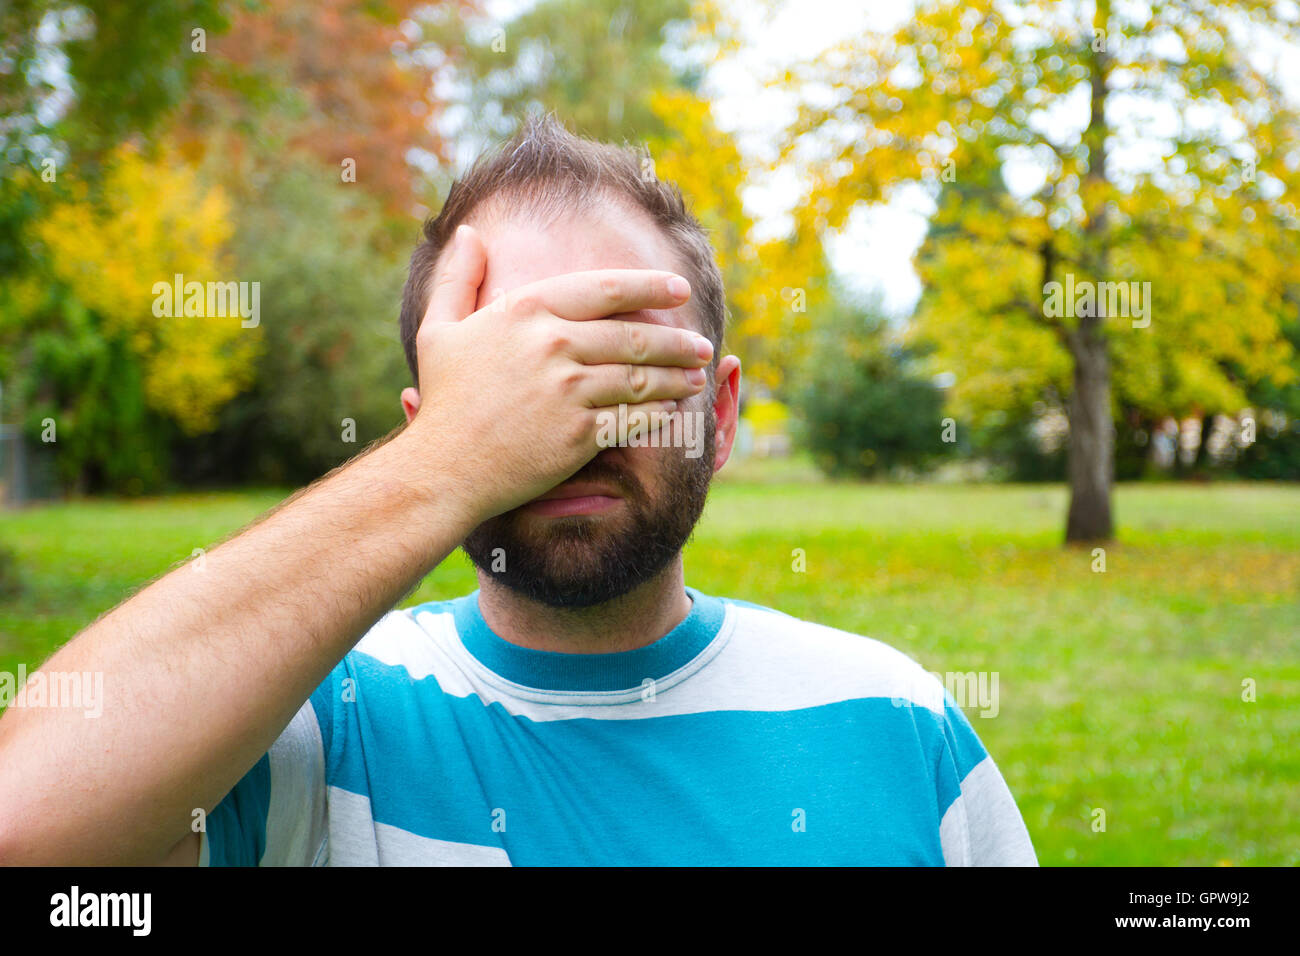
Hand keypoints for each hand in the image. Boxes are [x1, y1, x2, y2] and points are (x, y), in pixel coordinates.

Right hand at [404, 223, 712, 522]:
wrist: (444, 469)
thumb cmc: (444, 400)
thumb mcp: (439, 329)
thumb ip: (458, 278)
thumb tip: (469, 233)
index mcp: (527, 312)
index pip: (604, 288)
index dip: (649, 286)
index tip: (678, 288)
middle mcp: (553, 345)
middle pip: (633, 335)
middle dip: (676, 340)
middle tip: (701, 344)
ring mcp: (569, 390)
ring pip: (640, 377)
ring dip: (675, 377)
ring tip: (696, 376)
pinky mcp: (580, 432)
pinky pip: (632, 417)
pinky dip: (657, 413)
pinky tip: (671, 411)